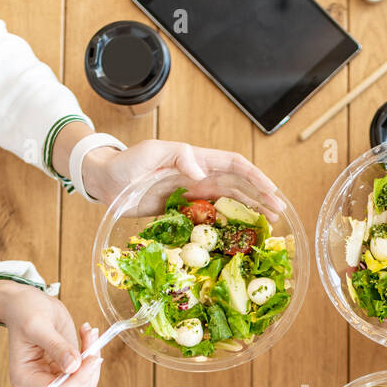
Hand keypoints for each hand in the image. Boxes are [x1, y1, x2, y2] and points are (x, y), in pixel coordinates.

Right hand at [0, 280, 102, 386]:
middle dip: (87, 365)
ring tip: (89, 332)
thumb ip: (56, 347)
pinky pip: (87, 370)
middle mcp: (39, 381)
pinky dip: (92, 352)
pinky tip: (87, 333)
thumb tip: (73, 366)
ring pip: (85, 383)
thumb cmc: (23, 311)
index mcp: (24, 377)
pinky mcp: (66, 367)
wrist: (27, 303)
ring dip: (92, 359)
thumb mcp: (38, 325)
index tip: (91, 358)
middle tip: (90, 335)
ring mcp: (54, 376)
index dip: (76, 379)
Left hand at [51, 128, 283, 216]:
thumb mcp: (150, 153)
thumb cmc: (126, 163)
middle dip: (262, 196)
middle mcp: (201, 175)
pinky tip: (241, 234)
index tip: (272, 191)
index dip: (256, 177)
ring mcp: (194, 193)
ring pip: (231, 201)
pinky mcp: (185, 210)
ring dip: (251, 210)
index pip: (235, 165)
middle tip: (279, 213)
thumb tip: (202, 171)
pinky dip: (229, 224)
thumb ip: (178, 157)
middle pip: (240, 185)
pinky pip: (212, 217)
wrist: (107, 181)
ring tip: (269, 223)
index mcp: (197, 159)